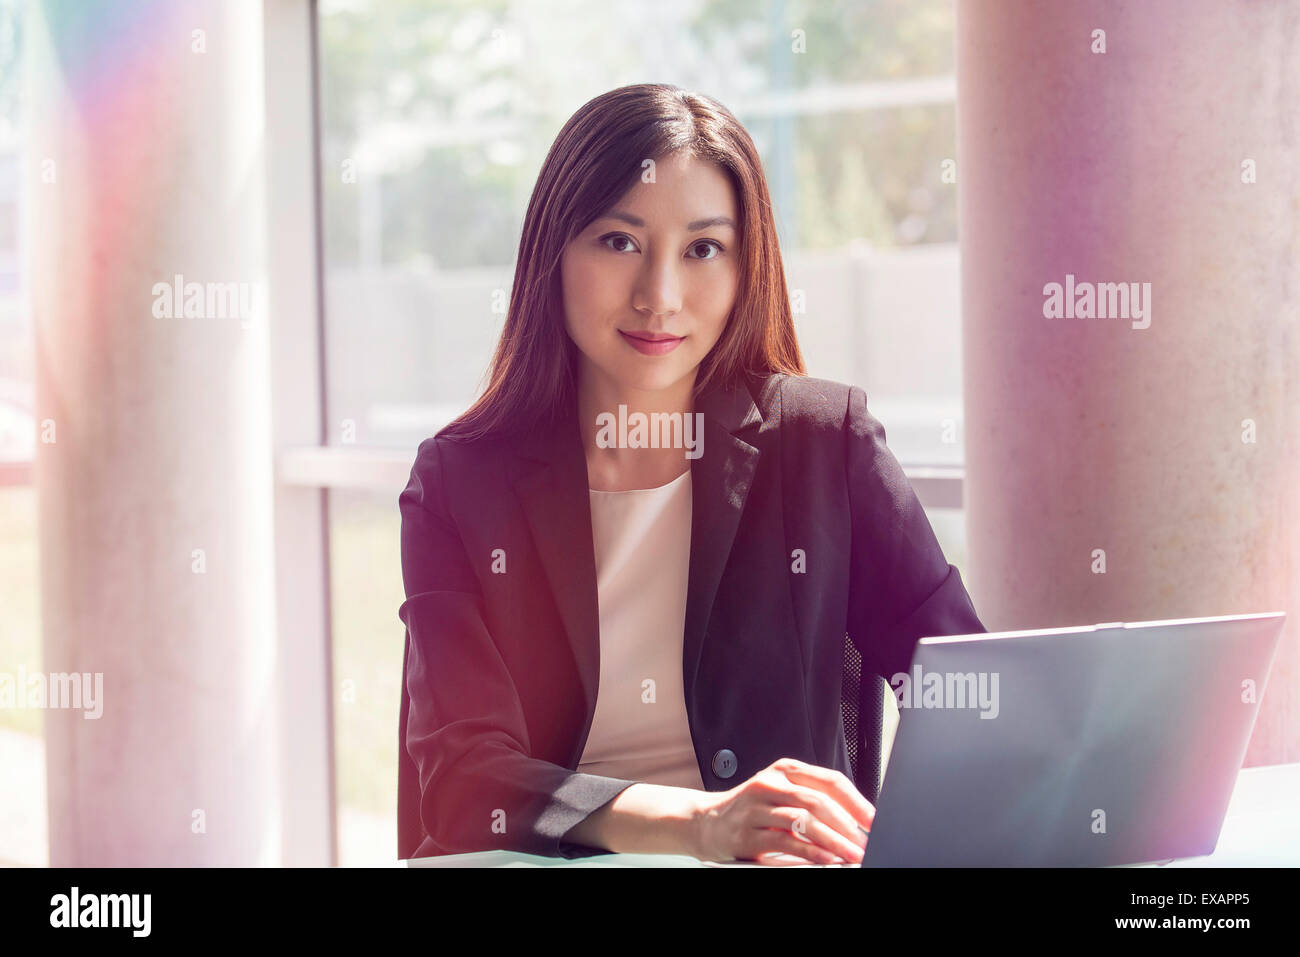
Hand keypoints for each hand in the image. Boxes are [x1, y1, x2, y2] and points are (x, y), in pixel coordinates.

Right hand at [688, 757, 873, 865]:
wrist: (705, 822)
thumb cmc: (750, 810)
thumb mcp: (779, 794)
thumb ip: (810, 800)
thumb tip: (854, 821)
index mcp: (784, 770)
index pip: (829, 780)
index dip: (856, 801)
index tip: (874, 820)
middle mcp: (770, 784)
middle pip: (818, 801)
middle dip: (848, 825)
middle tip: (865, 843)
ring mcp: (756, 808)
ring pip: (803, 822)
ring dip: (834, 841)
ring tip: (851, 855)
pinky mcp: (747, 834)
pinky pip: (785, 843)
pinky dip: (810, 853)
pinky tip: (826, 861)